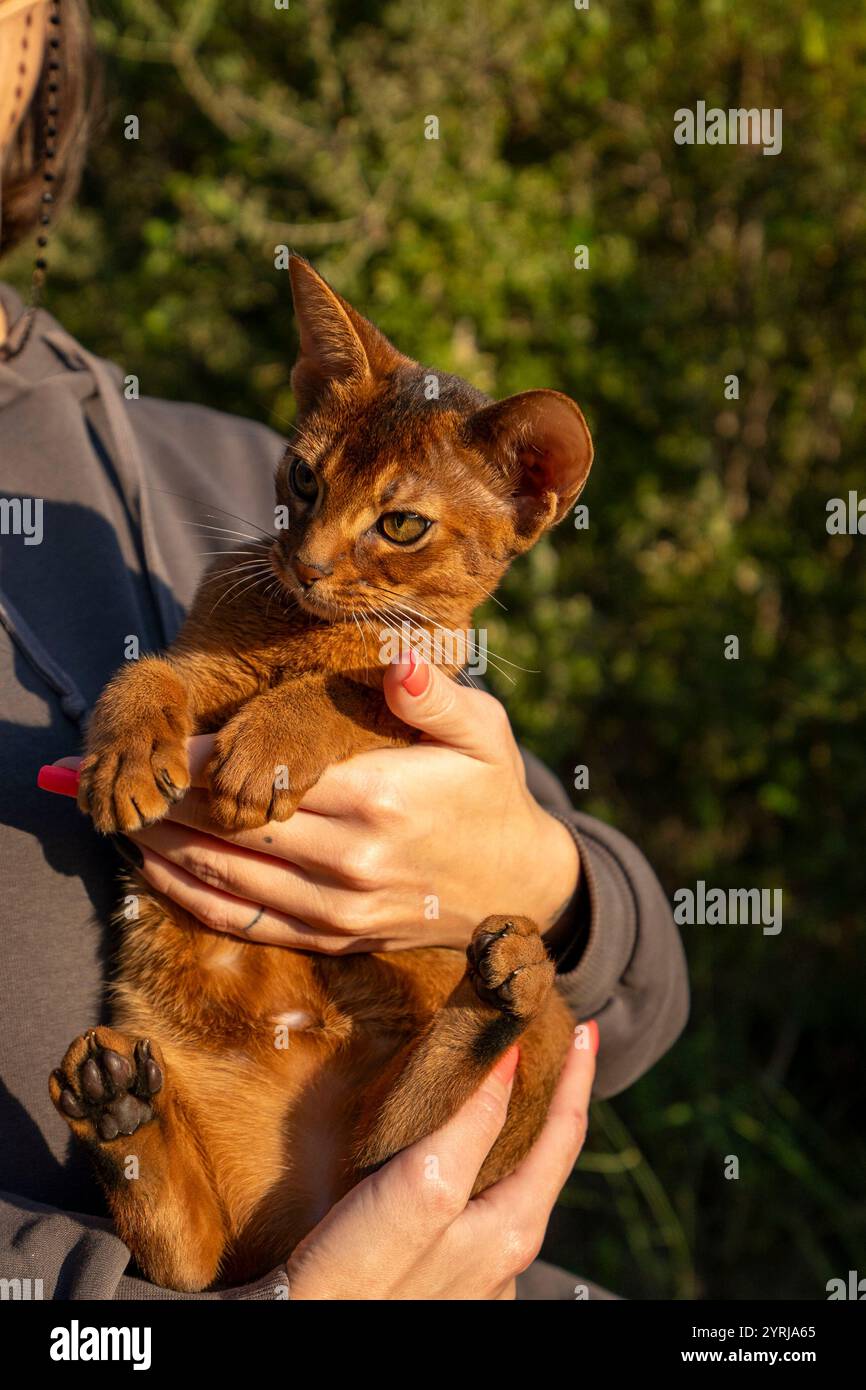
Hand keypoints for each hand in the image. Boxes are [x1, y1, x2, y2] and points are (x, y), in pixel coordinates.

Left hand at [51, 656, 579, 952]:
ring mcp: (341, 908)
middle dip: (170, 802)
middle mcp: (351, 861)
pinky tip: (160, 871)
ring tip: (126, 817)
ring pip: (228, 879)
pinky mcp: (337, 938)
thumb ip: (435, 694)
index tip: (163, 742)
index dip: (204, 758)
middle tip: (124, 778)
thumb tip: (398, 662)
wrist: (525, 888)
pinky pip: (248, 924)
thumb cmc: (495, 795)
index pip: (264, 774)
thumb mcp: (485, 730)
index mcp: (379, 799)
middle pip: (232, 828)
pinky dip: (194, 897)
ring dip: (167, 848)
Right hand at [287, 1028, 596, 1298]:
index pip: (565, 1135)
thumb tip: (510, 1059)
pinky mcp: (439, 1278)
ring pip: (505, 1186)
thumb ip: (473, 1124)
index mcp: (514, 1230)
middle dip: (550, 1100)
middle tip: (547, 1046)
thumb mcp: (425, 1183)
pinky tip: (450, 1151)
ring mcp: (476, 1274)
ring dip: (510, 1134)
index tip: (586, 1030)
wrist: (301, 1328)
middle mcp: (506, 1257)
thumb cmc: (358, 1274)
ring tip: (500, 1089)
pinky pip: (471, 1210)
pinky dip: (474, 1167)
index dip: (577, 1076)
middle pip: (543, 1160)